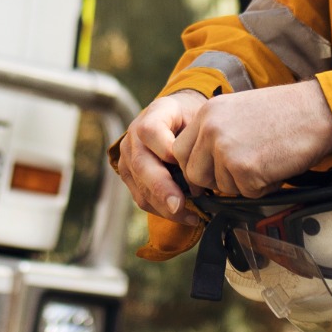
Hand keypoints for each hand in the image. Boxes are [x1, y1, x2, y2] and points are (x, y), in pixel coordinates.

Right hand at [112, 91, 207, 217]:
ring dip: (165, 206)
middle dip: (161, 188)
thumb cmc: (193, 119)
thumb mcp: (199, 116)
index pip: (150, 131)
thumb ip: (197, 137)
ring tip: (192, 216)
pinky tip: (187, 216)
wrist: (176, 118)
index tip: (184, 163)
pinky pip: (142, 199)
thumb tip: (204, 169)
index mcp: (153, 115)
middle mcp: (134, 136)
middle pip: (141, 164)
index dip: (164, 148)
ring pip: (141, 186)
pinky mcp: (129, 177)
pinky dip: (163, 211)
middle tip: (179, 204)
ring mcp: (128, 158)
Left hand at [180, 82, 331, 197]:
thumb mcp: (238, 111)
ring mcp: (225, 149)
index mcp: (206, 113)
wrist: (318, 110)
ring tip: (267, 160)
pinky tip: (277, 165)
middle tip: (241, 173)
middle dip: (214, 181)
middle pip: (194, 173)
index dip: (195, 167)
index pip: (179, 151)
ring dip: (243, 183)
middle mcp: (210, 129)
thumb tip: (202, 165)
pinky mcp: (245, 169)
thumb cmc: (286, 112)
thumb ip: (215, 133)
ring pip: (221, 186)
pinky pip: (246, 193)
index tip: (210, 174)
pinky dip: (263, 187)